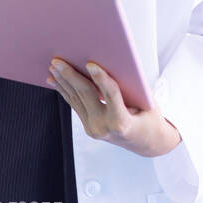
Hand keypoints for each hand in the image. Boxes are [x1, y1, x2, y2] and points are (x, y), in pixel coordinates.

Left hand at [46, 57, 181, 157]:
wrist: (147, 142)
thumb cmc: (149, 117)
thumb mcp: (146, 102)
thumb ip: (128, 86)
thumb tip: (107, 62)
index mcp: (122, 123)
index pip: (111, 96)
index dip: (101, 78)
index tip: (91, 63)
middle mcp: (105, 128)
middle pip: (86, 95)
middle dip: (71, 76)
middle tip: (58, 60)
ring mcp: (93, 129)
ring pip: (76, 99)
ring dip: (63, 81)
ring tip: (53, 66)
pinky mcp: (88, 127)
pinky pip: (75, 105)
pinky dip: (64, 90)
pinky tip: (54, 79)